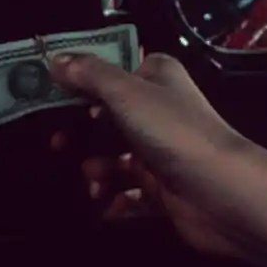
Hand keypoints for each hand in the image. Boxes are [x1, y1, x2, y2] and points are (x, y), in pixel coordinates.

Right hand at [49, 53, 266, 266]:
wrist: (221, 191)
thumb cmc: (173, 131)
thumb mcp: (127, 93)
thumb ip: (89, 75)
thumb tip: (54, 58)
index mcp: (156, 77)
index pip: (111, 71)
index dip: (79, 82)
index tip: (45, 96)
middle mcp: (160, 110)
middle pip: (107, 117)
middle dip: (81, 133)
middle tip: (57, 144)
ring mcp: (162, 151)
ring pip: (115, 158)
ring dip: (97, 171)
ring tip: (94, 182)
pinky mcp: (164, 189)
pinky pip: (128, 194)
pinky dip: (114, 201)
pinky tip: (106, 207)